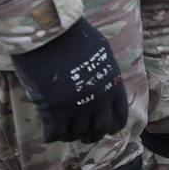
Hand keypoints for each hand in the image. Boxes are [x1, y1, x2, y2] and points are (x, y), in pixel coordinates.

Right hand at [11, 17, 127, 143]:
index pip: (120, 113)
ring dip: (71, 136)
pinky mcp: (54, 111)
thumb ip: (102, 71)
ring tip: (66, 135)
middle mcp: (99, 100)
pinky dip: (51, 136)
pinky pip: (54, 132)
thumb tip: (98, 81)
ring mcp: (77, 107)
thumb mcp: (100, 52)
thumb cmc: (73, 35)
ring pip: (76, 132)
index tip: (110, 130)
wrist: (51, 32)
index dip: (114, 125)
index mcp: (113, 85)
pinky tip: (48, 135)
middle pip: (99, 127)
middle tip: (86, 137)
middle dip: (93, 135)